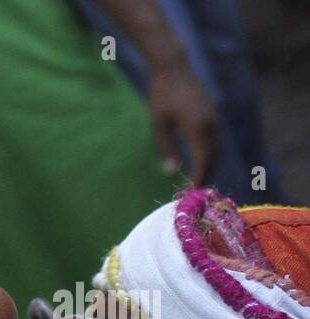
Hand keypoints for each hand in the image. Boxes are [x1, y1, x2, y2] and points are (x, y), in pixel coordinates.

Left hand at [147, 60, 218, 184]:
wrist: (174, 68)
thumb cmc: (161, 96)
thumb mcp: (160, 125)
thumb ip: (167, 148)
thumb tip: (171, 171)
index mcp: (198, 128)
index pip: (203, 160)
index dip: (199, 177)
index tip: (191, 191)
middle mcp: (211, 124)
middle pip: (214, 157)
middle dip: (206, 174)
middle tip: (195, 191)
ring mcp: (214, 118)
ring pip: (217, 148)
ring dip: (210, 164)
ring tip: (198, 178)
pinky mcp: (213, 114)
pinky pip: (216, 139)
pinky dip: (211, 152)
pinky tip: (200, 160)